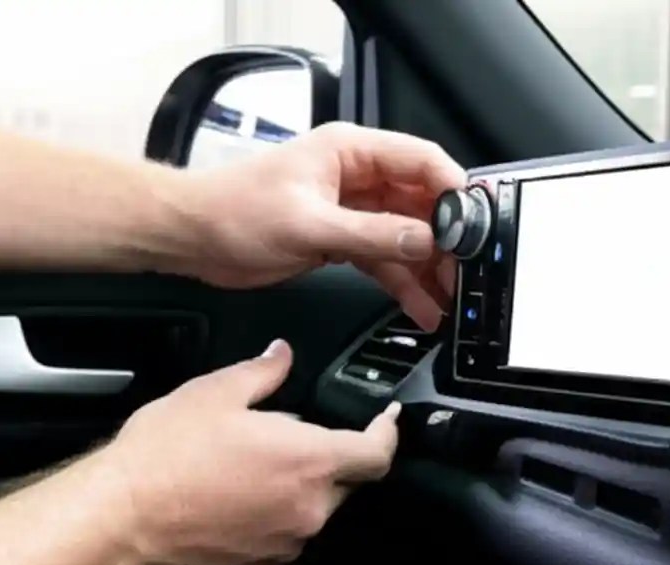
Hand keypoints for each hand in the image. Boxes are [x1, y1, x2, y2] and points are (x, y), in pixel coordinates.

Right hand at [92, 339, 398, 564]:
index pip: (377, 453)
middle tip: (281, 438)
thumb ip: (263, 372)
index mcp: (309, 461)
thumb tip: (281, 355)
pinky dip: (270, 518)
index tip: (387, 420)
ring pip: (310, 510)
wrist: (120, 516)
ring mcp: (285, 544)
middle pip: (344, 481)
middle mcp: (308, 509)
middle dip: (325, 457)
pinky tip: (232, 500)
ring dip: (294, 489)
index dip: (388, 433)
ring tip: (245, 470)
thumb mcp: (216, 392)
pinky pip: (282, 537)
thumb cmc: (165, 455)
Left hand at [184, 122, 465, 331]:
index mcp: (350, 152)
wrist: (193, 237)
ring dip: (427, 269)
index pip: (421, 160)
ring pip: (405, 238)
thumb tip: (422, 240)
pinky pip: (383, 260)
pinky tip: (420, 307)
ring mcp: (350, 211)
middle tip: (464, 272)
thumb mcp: (308, 224)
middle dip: (446, 239)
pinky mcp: (339, 241)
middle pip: (420, 204)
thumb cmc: (234, 211)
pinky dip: (402, 283)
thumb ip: (370, 234)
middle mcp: (356, 178)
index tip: (475, 222)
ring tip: (448, 301)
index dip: (454, 190)